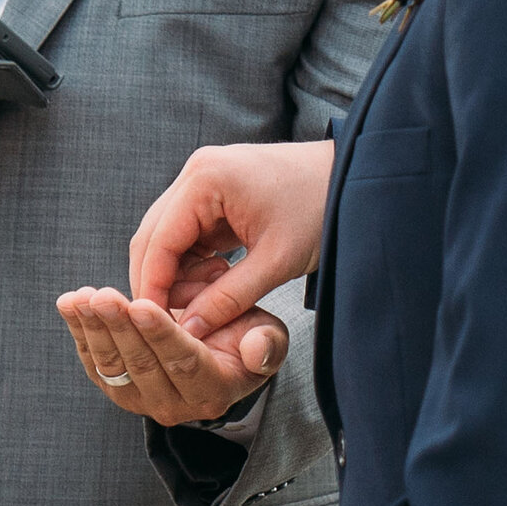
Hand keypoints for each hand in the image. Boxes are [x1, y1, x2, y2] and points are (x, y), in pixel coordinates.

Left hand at [57, 286, 286, 424]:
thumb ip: (266, 345)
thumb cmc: (244, 335)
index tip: (140, 305)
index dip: (160, 334)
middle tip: (103, 296)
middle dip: (119, 328)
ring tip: (82, 297)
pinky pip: (94, 363)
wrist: (215, 348)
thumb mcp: (268, 336)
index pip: (183, 363)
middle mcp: (173, 405)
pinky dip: (79, 332)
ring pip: (112, 366)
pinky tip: (70, 304)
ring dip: (93, 329)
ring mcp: (141, 400)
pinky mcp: (117, 388)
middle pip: (142, 365)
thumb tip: (257, 351)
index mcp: (212, 392)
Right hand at [129, 140, 335, 333]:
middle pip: (152, 238)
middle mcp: (196, 173)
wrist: (355, 181)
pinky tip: (212, 286)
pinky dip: (191, 264)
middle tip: (170, 325)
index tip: (153, 328)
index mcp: (205, 179)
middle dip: (158, 283)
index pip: (157, 242)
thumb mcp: (275, 262)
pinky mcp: (214, 196)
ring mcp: (203, 181)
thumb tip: (188, 332)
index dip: (152, 288)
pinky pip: (187, 236)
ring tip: (201, 306)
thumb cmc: (321, 212)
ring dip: (175, 275)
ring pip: (166, 239)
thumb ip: (227, 299)